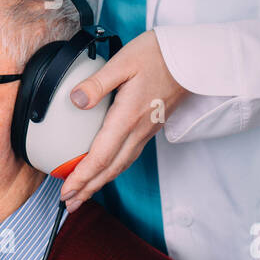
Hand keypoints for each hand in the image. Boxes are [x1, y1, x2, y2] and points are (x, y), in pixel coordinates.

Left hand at [59, 30, 188, 209]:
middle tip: (70, 203)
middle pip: (110, 169)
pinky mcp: (151, 126)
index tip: (66, 191)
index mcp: (128, 117)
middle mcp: (138, 130)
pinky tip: (106, 169)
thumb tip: (75, 100)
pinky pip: (130, 155)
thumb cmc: (158, 55)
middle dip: (88, 189)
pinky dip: (114, 169)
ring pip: (121, 165)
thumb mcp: (123, 62)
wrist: (192, 58)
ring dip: (101, 182)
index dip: (82, 177)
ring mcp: (147, 130)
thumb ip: (97, 83)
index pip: (101, 156)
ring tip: (84, 193)